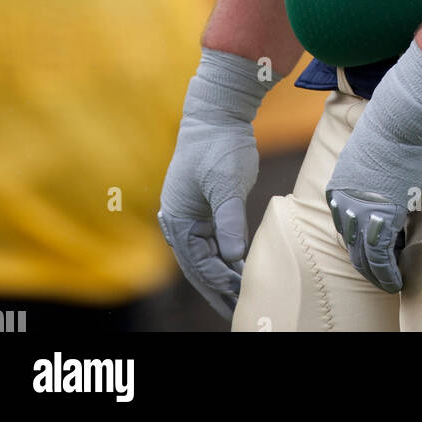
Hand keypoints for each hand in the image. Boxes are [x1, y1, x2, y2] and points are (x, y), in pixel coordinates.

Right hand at [158, 49, 272, 319]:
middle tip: (239, 310)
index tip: (243, 293)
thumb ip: (230, 220)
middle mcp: (178, 221)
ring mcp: (189, 215)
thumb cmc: (220, 145)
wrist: (217, 113)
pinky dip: (222, 258)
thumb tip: (234, 257)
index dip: (221, 280)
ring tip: (240, 297)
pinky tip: (237, 269)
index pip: (199, 262)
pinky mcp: (201, 208)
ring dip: (220, 276)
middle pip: (198, 266)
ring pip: (204, 256)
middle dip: (218, 288)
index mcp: (178, 218)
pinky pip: (210, 242)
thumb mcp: (227, 183)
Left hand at [325, 38, 421, 292]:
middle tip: (381, 276)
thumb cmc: (392, 128)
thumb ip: (371, 181)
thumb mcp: (371, 158)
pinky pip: (380, 257)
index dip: (359, 243)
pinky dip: (388, 273)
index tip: (374, 252)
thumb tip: (387, 196)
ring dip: (377, 275)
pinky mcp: (381, 218)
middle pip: (350, 244)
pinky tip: (396, 281)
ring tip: (390, 284)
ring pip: (363, 256)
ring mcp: (360, 212)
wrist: (400, 116)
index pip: (344, 226)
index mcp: (337, 188)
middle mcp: (343, 203)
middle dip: (365, 264)